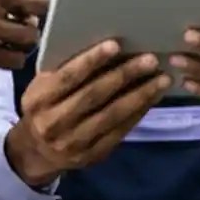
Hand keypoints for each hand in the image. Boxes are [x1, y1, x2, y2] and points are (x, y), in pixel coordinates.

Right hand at [5, 40, 171, 187]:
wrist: (37, 152)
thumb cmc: (44, 106)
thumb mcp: (42, 86)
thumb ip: (64, 70)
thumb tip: (106, 45)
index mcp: (38, 100)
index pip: (67, 77)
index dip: (91, 61)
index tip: (116, 44)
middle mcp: (54, 123)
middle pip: (94, 96)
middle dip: (124, 75)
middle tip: (149, 59)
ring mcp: (74, 142)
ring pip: (112, 116)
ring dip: (140, 96)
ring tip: (162, 79)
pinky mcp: (92, 155)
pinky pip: (120, 132)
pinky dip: (139, 113)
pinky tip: (153, 97)